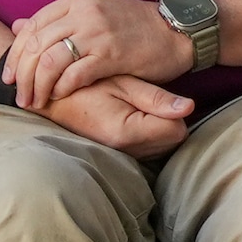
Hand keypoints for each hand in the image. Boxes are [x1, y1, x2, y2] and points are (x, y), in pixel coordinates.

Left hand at [6, 0, 186, 108]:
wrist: (176, 30)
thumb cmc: (135, 26)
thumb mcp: (94, 13)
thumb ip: (57, 20)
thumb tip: (16, 25)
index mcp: (77, 0)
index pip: (32, 26)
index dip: (16, 53)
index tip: (9, 75)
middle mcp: (83, 12)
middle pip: (36, 44)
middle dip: (21, 74)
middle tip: (18, 95)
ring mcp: (97, 32)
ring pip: (50, 60)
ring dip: (37, 85)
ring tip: (35, 102)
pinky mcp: (111, 53)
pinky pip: (75, 74)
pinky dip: (62, 88)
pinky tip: (60, 96)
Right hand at [41, 75, 197, 155]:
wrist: (52, 104)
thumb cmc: (85, 88)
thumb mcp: (121, 84)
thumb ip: (155, 97)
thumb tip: (189, 107)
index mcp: (128, 131)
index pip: (177, 129)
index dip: (174, 110)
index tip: (156, 97)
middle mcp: (128, 151)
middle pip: (173, 138)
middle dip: (168, 119)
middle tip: (143, 99)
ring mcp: (124, 156)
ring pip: (164, 144)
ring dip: (158, 127)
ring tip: (133, 108)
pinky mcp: (122, 156)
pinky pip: (151, 148)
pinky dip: (148, 134)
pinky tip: (130, 118)